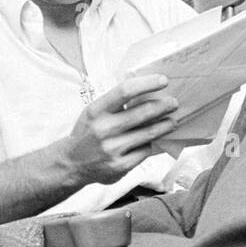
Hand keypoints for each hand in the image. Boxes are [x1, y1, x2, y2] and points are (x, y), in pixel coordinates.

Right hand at [63, 74, 177, 183]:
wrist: (72, 164)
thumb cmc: (88, 133)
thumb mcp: (95, 113)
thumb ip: (116, 103)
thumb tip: (148, 93)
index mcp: (97, 111)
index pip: (125, 91)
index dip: (147, 84)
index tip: (163, 81)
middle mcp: (104, 129)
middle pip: (143, 113)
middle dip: (163, 106)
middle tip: (173, 103)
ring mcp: (113, 149)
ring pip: (149, 133)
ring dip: (165, 126)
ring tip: (172, 121)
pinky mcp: (121, 166)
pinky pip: (145, 151)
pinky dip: (151, 144)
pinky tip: (153, 141)